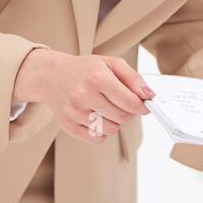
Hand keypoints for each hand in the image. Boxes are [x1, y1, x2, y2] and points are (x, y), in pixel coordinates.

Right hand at [13, 48, 152, 144]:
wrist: (52, 75)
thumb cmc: (85, 69)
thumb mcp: (111, 63)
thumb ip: (133, 78)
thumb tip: (149, 95)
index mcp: (97, 78)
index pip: (130, 102)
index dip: (142, 106)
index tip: (145, 105)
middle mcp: (83, 96)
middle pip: (121, 117)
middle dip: (128, 113)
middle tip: (124, 104)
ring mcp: (73, 112)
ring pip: (110, 130)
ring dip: (115, 122)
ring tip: (108, 109)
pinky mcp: (66, 125)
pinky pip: (95, 138)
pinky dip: (101, 132)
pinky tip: (97, 118)